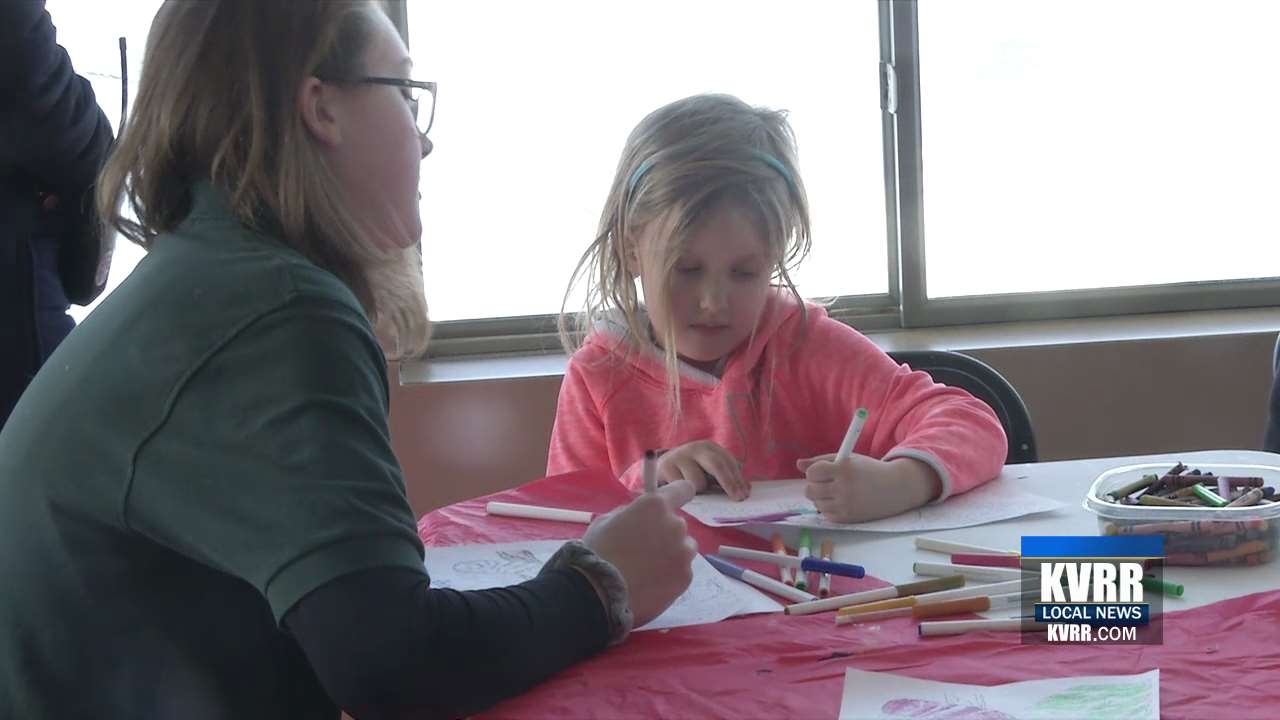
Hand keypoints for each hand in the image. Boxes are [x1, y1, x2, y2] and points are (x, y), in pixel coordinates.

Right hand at [582, 480, 699, 626]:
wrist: (598, 593)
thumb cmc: (597, 551)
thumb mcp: (607, 520)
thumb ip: (631, 513)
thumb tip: (641, 516)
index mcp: (655, 506)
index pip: (684, 489)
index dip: (678, 496)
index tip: (671, 505)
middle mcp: (675, 524)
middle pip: (678, 524)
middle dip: (665, 532)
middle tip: (644, 549)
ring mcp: (683, 552)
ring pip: (684, 548)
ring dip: (672, 553)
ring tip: (649, 569)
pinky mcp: (686, 577)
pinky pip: (682, 570)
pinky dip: (671, 575)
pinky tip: (651, 583)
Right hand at [656, 440, 749, 499]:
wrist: (657, 467)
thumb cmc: (688, 472)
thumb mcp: (707, 471)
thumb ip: (725, 478)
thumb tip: (746, 489)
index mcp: (709, 448)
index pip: (728, 462)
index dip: (737, 478)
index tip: (744, 494)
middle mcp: (695, 448)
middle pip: (717, 464)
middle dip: (729, 483)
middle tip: (737, 498)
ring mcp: (680, 456)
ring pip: (698, 481)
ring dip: (700, 491)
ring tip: (695, 491)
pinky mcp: (666, 468)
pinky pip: (681, 488)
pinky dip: (684, 494)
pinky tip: (680, 491)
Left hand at [797, 455, 941, 523]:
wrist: (895, 487)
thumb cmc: (868, 470)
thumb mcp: (847, 459)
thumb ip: (821, 461)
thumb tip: (798, 464)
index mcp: (843, 469)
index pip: (812, 472)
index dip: (814, 472)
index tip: (823, 471)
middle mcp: (843, 488)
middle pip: (810, 490)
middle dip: (815, 485)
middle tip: (827, 482)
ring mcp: (846, 505)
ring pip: (816, 504)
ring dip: (821, 497)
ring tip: (835, 491)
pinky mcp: (848, 518)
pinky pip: (826, 514)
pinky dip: (829, 508)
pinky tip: (841, 501)